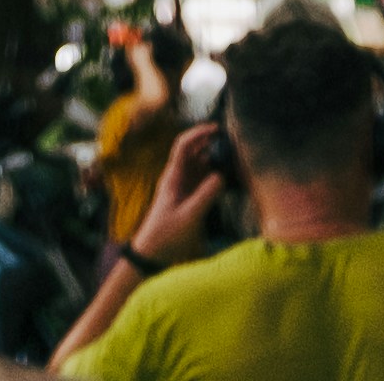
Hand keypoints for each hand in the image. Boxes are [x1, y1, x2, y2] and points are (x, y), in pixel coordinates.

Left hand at [136, 127, 228, 263]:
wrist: (152, 255)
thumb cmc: (167, 235)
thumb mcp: (188, 217)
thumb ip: (205, 196)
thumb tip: (222, 175)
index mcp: (174, 176)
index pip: (184, 145)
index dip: (198, 133)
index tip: (217, 129)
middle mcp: (178, 178)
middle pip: (193, 152)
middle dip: (208, 142)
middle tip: (229, 141)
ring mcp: (183, 189)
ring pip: (198, 166)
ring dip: (212, 159)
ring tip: (231, 157)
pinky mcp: (188, 200)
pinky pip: (202, 181)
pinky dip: (213, 176)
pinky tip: (226, 180)